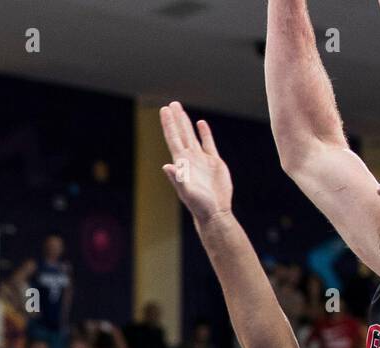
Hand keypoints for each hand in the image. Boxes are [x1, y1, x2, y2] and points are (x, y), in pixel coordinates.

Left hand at [159, 101, 232, 224]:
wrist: (215, 212)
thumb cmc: (199, 205)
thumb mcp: (187, 192)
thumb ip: (178, 178)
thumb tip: (167, 166)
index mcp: (182, 163)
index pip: (173, 138)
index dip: (169, 124)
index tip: (164, 110)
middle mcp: (189, 159)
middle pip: (180, 134)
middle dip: (176, 119)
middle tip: (171, 104)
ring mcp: (201, 160)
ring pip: (192, 136)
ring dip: (186, 123)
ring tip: (181, 109)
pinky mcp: (214, 163)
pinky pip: (208, 143)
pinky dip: (204, 133)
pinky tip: (201, 123)